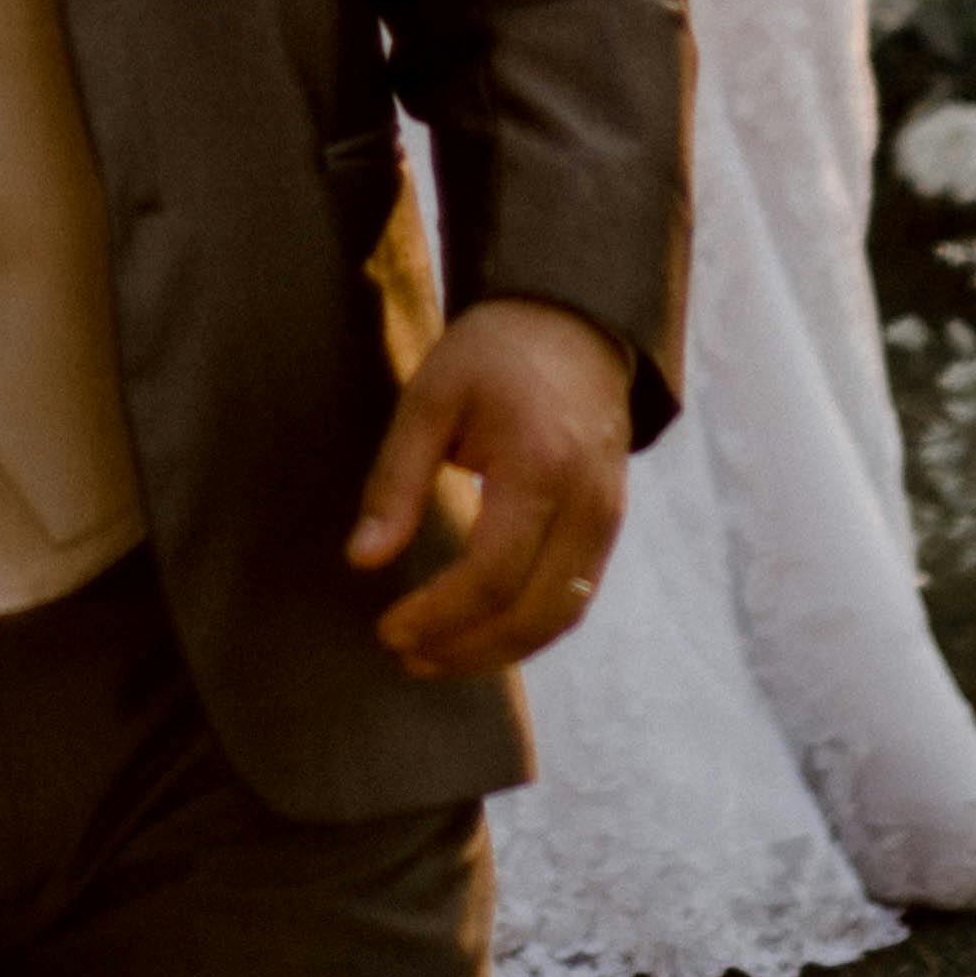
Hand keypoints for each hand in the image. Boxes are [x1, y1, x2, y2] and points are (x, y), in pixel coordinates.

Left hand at [347, 297, 631, 677]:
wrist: (573, 319)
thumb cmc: (493, 353)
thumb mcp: (430, 397)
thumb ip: (397, 479)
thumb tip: (363, 560)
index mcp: (540, 466)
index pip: (492, 574)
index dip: (439, 615)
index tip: (388, 630)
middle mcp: (586, 503)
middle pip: (533, 613)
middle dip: (468, 650)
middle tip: (409, 656)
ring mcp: (608, 517)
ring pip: (562, 617)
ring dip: (501, 651)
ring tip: (439, 656)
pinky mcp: (611, 522)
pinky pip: (576, 596)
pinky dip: (530, 627)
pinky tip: (484, 629)